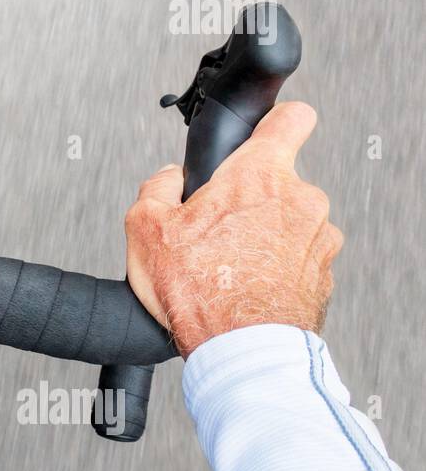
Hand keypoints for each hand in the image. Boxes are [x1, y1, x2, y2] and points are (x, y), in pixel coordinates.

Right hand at [124, 102, 342, 357]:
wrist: (240, 350)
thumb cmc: (200, 290)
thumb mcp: (145, 229)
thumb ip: (157, 189)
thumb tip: (167, 180)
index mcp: (259, 176)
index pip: (291, 119)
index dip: (274, 122)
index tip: (262, 133)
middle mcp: (301, 201)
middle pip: (278, 181)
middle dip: (250, 199)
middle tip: (215, 228)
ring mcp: (319, 240)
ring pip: (290, 223)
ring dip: (265, 236)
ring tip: (228, 265)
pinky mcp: (324, 276)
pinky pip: (298, 260)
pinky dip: (276, 269)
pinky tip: (245, 288)